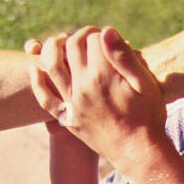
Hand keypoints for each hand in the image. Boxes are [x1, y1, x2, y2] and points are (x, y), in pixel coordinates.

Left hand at [30, 25, 166, 169]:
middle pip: (71, 47)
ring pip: (52, 65)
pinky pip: (44, 97)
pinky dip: (37, 81)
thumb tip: (106, 30)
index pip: (92, 39)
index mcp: (104, 75)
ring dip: (53, 48)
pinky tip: (35, 69)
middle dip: (79, 36)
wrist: (139, 152)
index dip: (99, 34)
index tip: (106, 37)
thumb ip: (124, 56)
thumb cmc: (148, 116)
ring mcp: (72, 103)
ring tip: (62, 42)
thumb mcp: (144, 83)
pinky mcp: (68, 118)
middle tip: (89, 39)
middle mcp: (83, 86)